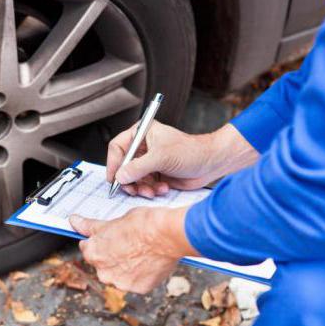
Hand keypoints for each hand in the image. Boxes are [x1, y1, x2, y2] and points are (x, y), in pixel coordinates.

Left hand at [69, 207, 196, 293]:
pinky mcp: (138, 289)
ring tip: (141, 252)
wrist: (167, 234)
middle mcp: (103, 271)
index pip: (88, 248)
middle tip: (129, 244)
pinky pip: (137, 282)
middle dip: (113, 257)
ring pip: (120, 276)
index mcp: (93, 253)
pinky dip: (142, 275)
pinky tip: (149, 262)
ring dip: (126, 268)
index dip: (101, 241)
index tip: (111, 239)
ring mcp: (120, 282)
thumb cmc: (141, 224)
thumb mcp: (112, 221)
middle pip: (103, 265)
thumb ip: (91, 227)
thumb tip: (74, 221)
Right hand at [107, 122, 258, 197]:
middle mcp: (143, 148)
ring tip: (152, 191)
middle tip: (133, 190)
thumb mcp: (161, 157)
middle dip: (128, 180)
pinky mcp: (156, 175)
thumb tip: (120, 176)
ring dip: (141, 188)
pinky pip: (144, 186)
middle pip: (123, 167)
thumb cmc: (191, 151)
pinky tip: (163, 189)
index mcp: (141, 134)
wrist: (211, 164)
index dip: (113, 163)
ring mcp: (149, 162)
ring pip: (133, 179)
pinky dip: (150, 190)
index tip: (114, 178)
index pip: (118, 147)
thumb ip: (138, 167)